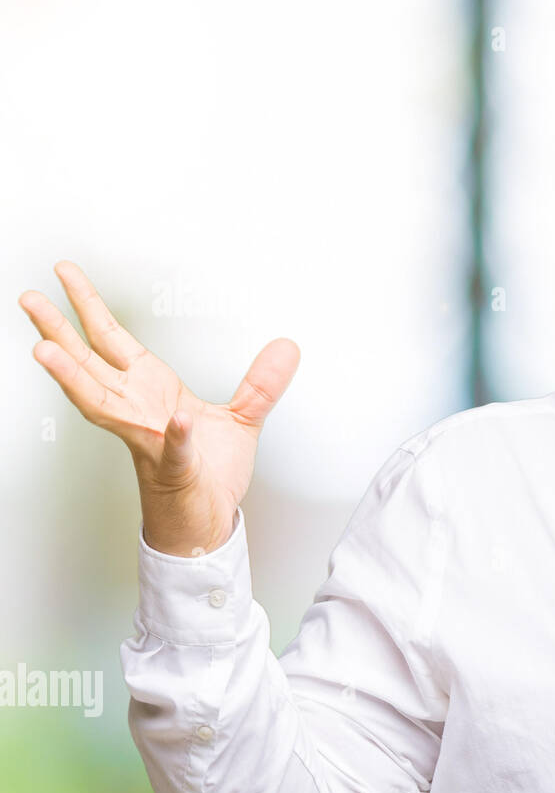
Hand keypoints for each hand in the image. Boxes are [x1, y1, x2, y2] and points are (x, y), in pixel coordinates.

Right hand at [20, 262, 299, 555]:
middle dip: (59, 330)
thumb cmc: (209, 471)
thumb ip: (262, 383)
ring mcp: (149, 438)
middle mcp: (137, 410)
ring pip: (102, 404)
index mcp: (150, 389)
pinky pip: (175, 448)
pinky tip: (178, 421)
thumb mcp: (243, 418)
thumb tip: (287, 348)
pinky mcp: (174, 467)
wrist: (207, 516)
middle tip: (30, 299)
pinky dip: (177, 436)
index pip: (110, 339)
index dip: (88, 305)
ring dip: (74, 378)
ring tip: (48, 352)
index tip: (66, 275)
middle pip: (88, 362)